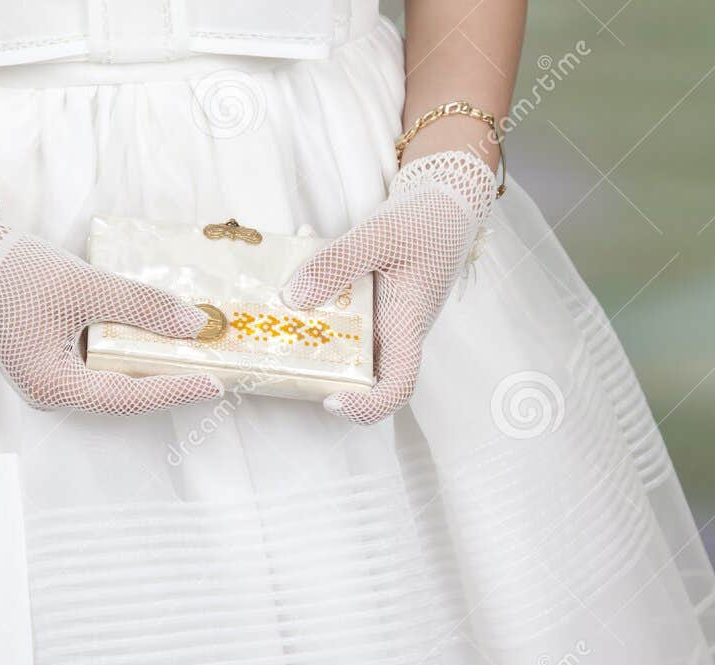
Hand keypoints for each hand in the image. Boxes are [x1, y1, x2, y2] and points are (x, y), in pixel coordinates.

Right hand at [0, 202, 220, 414]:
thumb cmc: (15, 272)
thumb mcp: (84, 286)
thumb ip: (141, 306)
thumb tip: (195, 326)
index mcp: (52, 386)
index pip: (127, 397)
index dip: (174, 390)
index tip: (214, 384)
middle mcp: (52, 393)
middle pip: (124, 396)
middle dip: (168, 382)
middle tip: (216, 373)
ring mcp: (53, 381)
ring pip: (114, 382)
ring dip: (153, 369)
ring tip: (197, 360)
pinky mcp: (56, 363)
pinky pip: (102, 367)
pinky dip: (132, 355)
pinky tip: (161, 343)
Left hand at [282, 150, 498, 423]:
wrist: (443, 207)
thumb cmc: (426, 222)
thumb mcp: (381, 232)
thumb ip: (338, 263)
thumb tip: (294, 299)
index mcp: (408, 326)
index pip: (399, 385)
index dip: (367, 406)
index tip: (331, 400)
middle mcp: (392, 335)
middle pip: (358, 377)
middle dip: (316, 372)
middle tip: (276, 352)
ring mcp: (377, 324)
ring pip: (340, 349)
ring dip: (305, 340)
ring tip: (270, 317)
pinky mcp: (364, 308)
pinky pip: (333, 321)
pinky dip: (309, 309)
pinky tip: (286, 283)